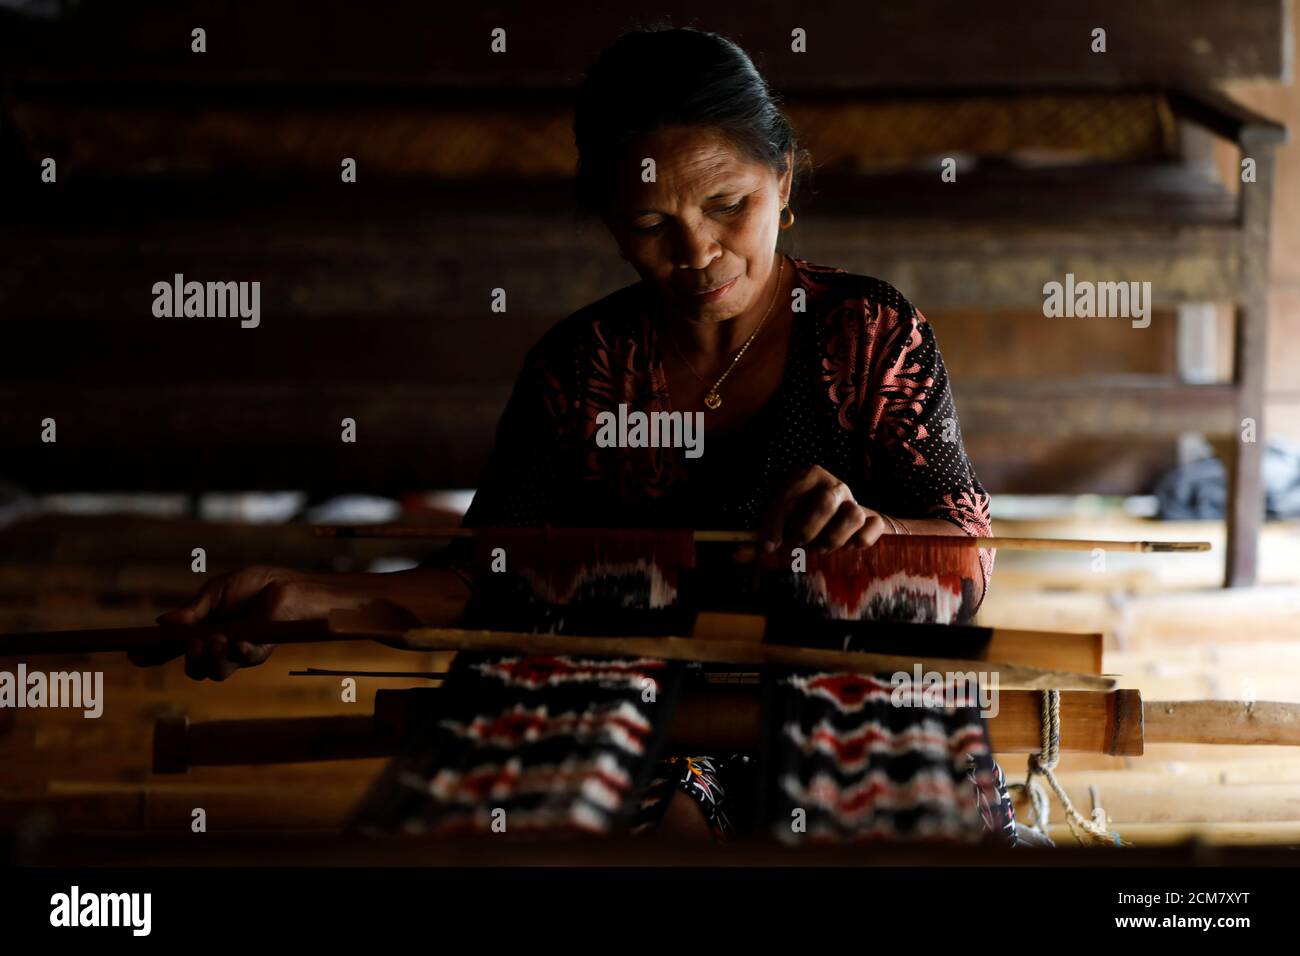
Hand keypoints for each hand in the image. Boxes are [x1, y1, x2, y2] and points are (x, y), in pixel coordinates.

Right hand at [136, 565, 322, 680]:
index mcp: (202, 629)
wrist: (289, 584)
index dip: (152, 653)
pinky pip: (244, 661)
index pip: (172, 647)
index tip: (133, 653)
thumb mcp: (218, 591)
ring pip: (215, 672)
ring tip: (218, 639)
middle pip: (193, 668)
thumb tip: (161, 623)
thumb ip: (193, 610)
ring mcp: (237, 651)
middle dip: (188, 659)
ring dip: (212, 658)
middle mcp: (217, 645)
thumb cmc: (256, 583)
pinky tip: (237, 642)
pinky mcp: (259, 651)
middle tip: (193, 643)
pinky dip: (238, 653)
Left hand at [760, 464, 888, 552]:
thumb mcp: (781, 526)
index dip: (776, 522)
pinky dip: (862, 540)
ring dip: (834, 538)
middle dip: (809, 528)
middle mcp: (833, 485)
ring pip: (853, 515)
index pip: (789, 495)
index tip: (768, 546)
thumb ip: (760, 541)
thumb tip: (735, 555)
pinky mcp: (873, 517)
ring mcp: (855, 501)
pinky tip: (848, 549)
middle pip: (826, 501)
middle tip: (800, 543)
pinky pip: (873, 526)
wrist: (844, 521)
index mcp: (807, 477)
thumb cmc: (804, 522)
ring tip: (822, 548)